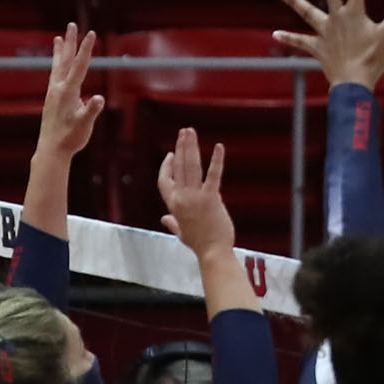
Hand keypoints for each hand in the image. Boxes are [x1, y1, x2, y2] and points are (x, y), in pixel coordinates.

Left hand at [36, 23, 105, 160]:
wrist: (51, 150)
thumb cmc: (70, 138)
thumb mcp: (84, 125)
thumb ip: (91, 111)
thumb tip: (99, 98)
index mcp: (67, 91)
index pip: (79, 65)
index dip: (86, 49)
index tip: (91, 33)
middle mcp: (58, 88)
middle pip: (65, 60)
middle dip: (70, 42)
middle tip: (72, 25)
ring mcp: (52, 93)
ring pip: (57, 66)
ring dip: (60, 51)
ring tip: (58, 38)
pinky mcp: (51, 99)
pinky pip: (54, 76)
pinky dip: (57, 66)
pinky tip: (58, 66)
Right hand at [157, 127, 234, 258]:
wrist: (212, 251)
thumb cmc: (198, 243)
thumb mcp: (181, 232)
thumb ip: (172, 223)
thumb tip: (164, 219)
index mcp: (172, 205)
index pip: (164, 180)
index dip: (166, 167)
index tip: (171, 154)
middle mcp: (181, 198)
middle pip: (178, 167)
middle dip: (181, 147)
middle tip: (184, 132)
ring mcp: (195, 197)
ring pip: (191, 166)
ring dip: (191, 147)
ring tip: (190, 131)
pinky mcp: (211, 198)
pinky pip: (213, 175)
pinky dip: (216, 160)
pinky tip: (219, 147)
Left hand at [274, 0, 383, 90]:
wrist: (353, 83)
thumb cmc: (372, 59)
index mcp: (355, 12)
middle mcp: (337, 17)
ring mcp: (325, 31)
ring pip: (306, 12)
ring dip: (292, 0)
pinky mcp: (318, 47)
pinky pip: (301, 42)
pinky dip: (289, 39)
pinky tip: (276, 34)